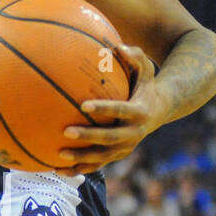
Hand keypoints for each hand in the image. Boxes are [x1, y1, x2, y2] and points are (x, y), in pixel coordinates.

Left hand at [56, 43, 160, 175]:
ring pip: (102, 157)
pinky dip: (78, 169)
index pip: (121, 111)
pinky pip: (97, 165)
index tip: (83, 105)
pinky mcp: (117, 156)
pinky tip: (57, 169)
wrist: (158, 111)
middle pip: (110, 139)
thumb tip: (117, 46)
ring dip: (81, 159)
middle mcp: (134, 133)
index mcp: (140, 112)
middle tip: (66, 132)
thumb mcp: (145, 68)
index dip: (104, 109)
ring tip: (58, 155)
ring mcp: (126, 148)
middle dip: (89, 137)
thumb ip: (134, 56)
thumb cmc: (145, 84)